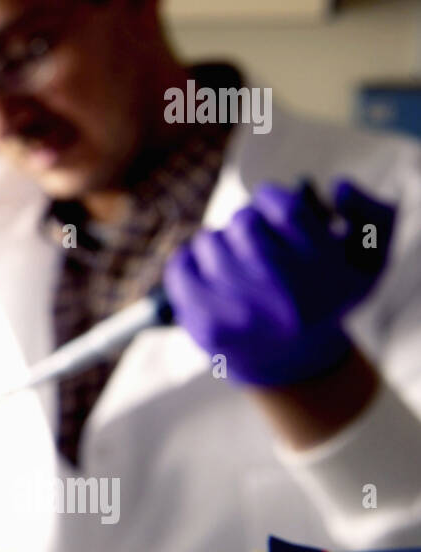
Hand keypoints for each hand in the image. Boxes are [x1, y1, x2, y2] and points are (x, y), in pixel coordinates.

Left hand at [163, 178, 395, 386]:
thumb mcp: (367, 263)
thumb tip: (339, 187)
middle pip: (243, 222)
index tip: (270, 207)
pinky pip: (180, 264)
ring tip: (236, 265)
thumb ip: (371, 217)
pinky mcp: (207, 323)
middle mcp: (283, 292)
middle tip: (254, 242)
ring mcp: (241, 310)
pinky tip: (211, 278)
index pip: (286, 210)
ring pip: (209, 240)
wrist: (291, 364)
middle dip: (245, 224)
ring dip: (219, 243)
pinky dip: (191, 262)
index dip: (271, 199)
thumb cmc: (323, 300)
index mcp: (325, 273)